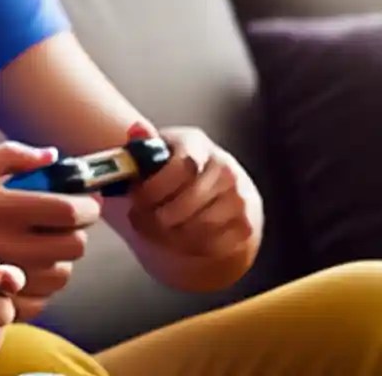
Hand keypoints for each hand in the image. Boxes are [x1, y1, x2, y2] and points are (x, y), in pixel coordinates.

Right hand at [0, 142, 101, 320]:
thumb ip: (12, 155)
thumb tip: (52, 156)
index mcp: (4, 209)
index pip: (69, 211)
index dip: (88, 206)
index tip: (86, 201)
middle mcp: (10, 245)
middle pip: (75, 245)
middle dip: (76, 230)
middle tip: (62, 222)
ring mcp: (9, 277)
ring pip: (64, 271)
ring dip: (62, 255)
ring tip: (44, 242)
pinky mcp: (7, 298)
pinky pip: (47, 293)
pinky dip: (46, 278)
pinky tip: (32, 263)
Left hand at [127, 127, 259, 258]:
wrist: (209, 193)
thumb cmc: (169, 174)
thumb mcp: (152, 156)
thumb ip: (139, 150)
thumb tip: (135, 134)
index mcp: (195, 143)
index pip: (183, 165)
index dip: (155, 187)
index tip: (136, 198)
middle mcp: (224, 166)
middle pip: (191, 200)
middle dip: (158, 217)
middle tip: (138, 220)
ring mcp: (239, 196)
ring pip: (202, 226)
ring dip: (171, 235)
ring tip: (153, 230)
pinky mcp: (246, 224)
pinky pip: (215, 244)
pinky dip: (190, 248)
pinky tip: (175, 240)